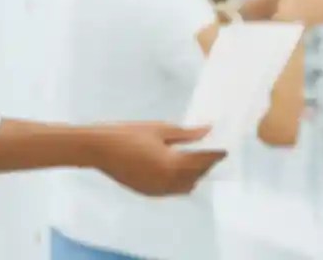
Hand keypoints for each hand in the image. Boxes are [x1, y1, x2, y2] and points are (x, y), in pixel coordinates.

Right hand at [88, 123, 224, 195]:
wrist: (97, 149)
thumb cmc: (127, 134)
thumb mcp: (159, 129)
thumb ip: (186, 134)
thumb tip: (207, 131)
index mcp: (173, 164)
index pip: (203, 160)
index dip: (216, 153)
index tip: (225, 147)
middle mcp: (169, 182)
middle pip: (197, 175)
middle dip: (206, 164)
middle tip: (210, 150)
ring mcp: (158, 190)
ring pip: (186, 186)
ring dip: (194, 175)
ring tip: (193, 159)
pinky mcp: (148, 192)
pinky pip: (172, 190)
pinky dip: (179, 181)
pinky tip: (175, 168)